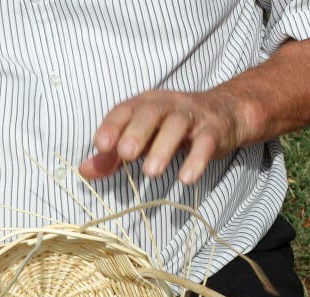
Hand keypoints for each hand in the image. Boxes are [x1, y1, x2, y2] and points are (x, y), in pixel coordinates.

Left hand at [79, 88, 250, 183]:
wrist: (225, 113)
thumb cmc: (171, 128)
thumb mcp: (141, 138)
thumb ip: (112, 156)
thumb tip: (84, 171)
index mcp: (145, 104)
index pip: (125, 109)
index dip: (112, 125)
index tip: (101, 144)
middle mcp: (167, 105)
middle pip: (150, 113)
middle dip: (136, 132)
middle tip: (125, 155)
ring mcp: (192, 117)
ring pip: (177, 126)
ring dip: (163, 148)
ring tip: (151, 172)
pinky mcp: (214, 131)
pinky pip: (205, 143)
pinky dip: (197, 159)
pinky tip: (186, 178)